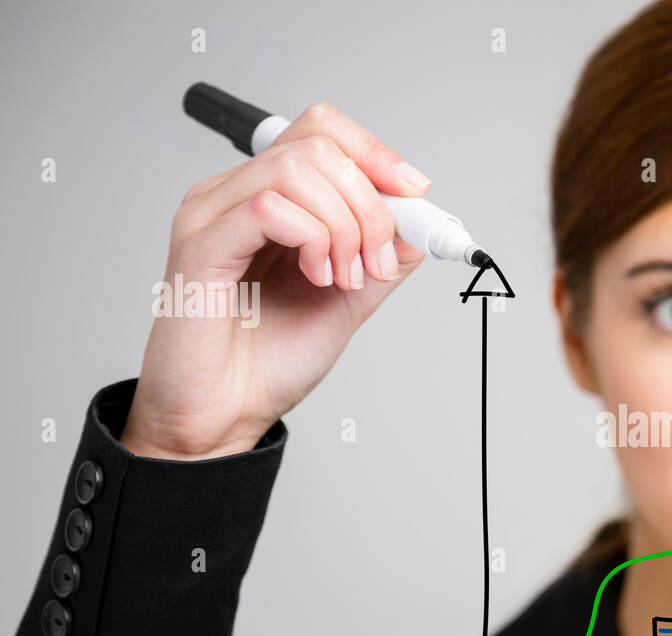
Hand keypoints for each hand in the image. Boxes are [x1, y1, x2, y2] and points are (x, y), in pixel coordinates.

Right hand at [120, 102, 432, 459]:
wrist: (225, 416)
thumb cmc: (269, 362)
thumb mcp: (349, 300)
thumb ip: (381, 257)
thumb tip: (419, 219)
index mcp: (267, 198)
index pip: (322, 131)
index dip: (377, 154)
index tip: (415, 194)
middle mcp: (233, 195)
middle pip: (318, 143)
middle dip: (370, 203)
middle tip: (373, 263)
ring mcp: (211, 214)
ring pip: (298, 168)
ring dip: (345, 226)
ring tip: (343, 279)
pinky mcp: (199, 243)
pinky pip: (269, 207)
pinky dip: (313, 240)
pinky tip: (316, 278)